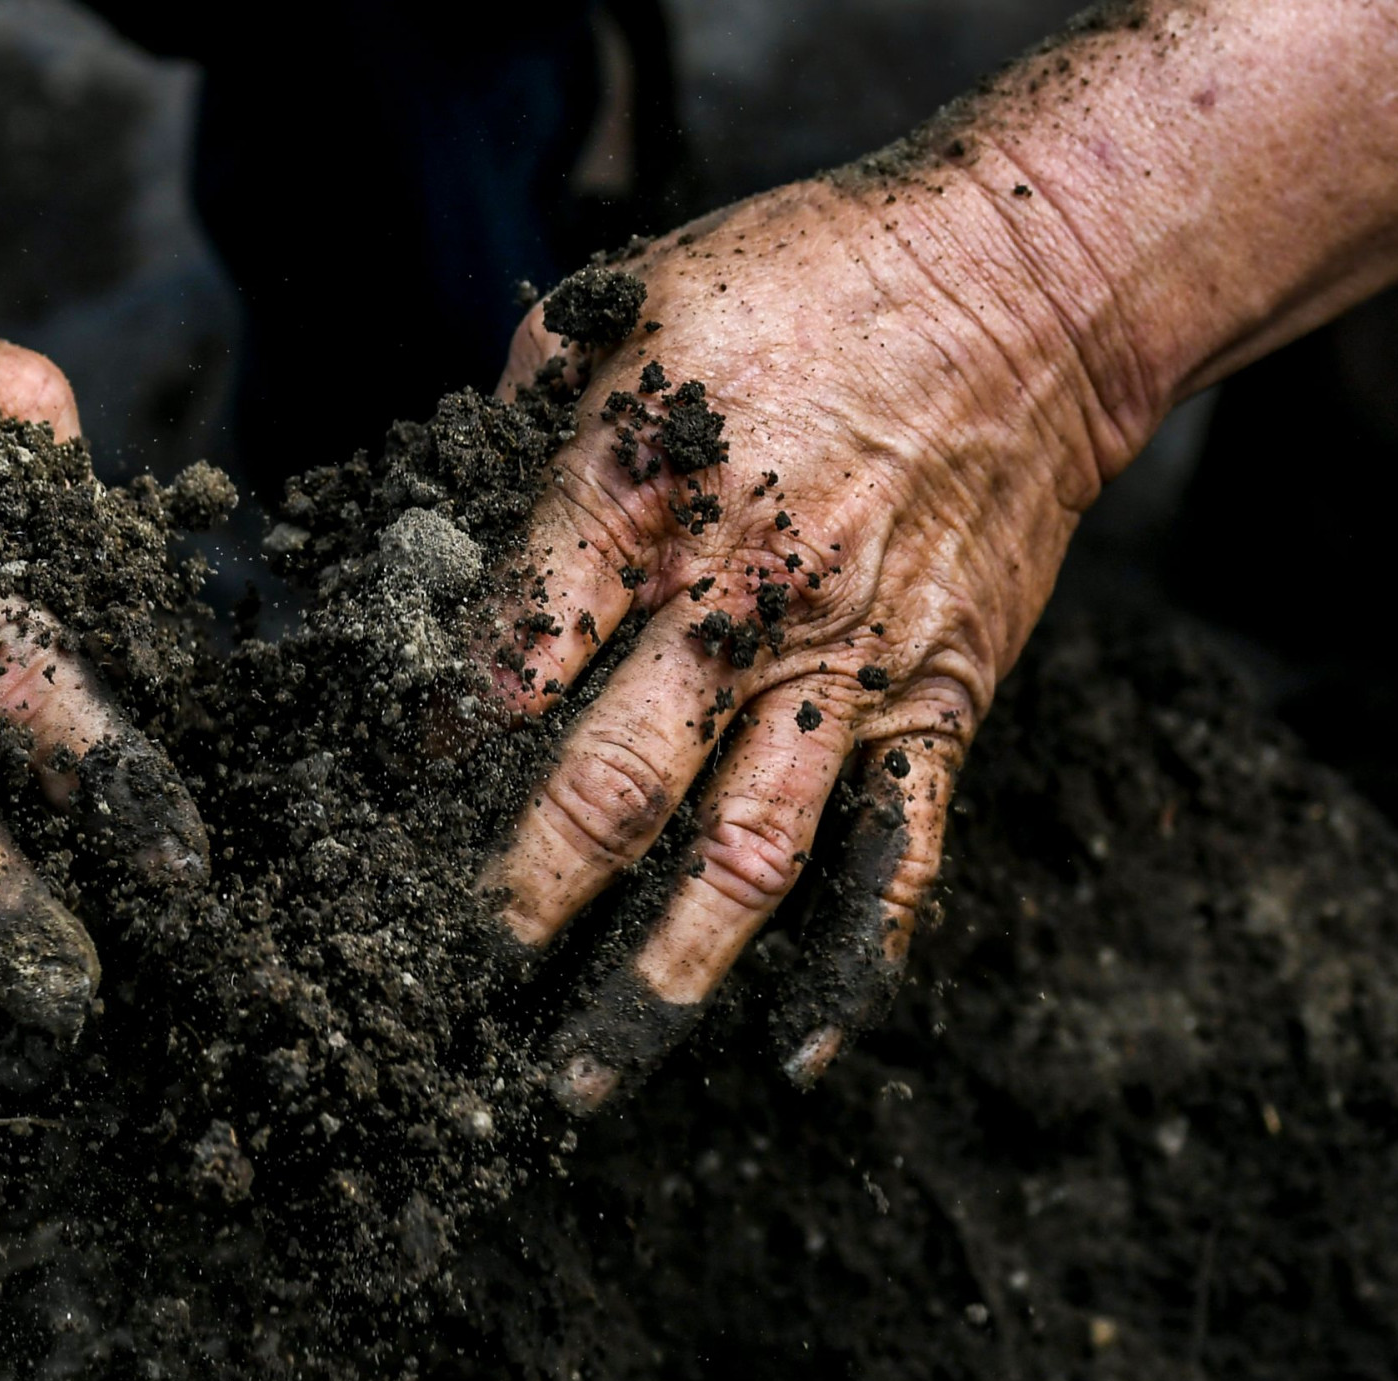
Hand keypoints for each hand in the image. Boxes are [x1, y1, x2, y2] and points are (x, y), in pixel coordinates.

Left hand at [477, 176, 1138, 1110]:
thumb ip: (525, 413)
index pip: (507, 660)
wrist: (1030, 281)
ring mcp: (849, 667)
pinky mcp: (941, 700)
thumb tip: (440, 514)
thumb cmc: (809, 282)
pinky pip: (896, 857)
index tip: (368, 823)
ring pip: (740, 859)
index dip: (430, 752)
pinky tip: (794, 1054)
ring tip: (576, 1082)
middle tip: (432, 996)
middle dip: (513, 903)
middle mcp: (744, 603)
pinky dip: (850, 966)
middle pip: (606, 786)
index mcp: (647, 501)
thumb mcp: (633, 303)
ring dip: (652, 981)